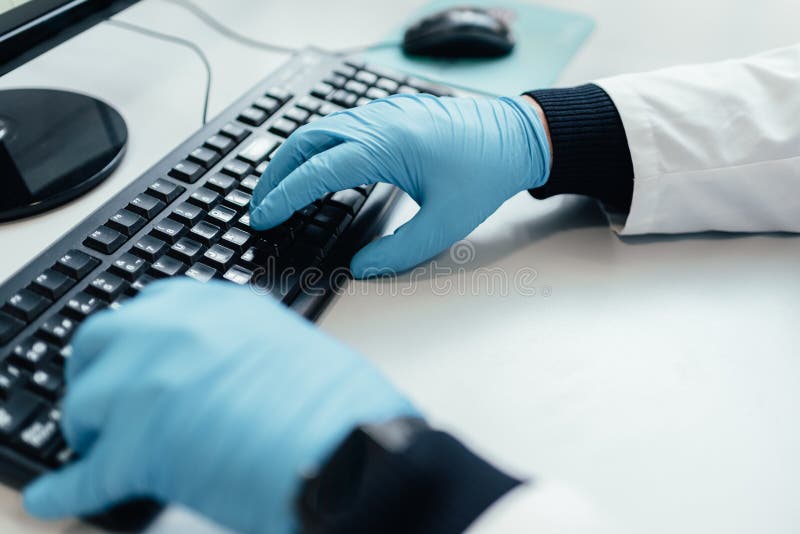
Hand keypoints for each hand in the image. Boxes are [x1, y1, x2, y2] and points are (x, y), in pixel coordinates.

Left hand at [23, 280, 415, 532]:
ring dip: (89, 428)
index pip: (155, 306)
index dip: (138, 339)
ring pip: (84, 403)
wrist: (350, 447)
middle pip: (101, 339)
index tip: (132, 355)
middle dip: (98, 370)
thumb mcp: (292, 348)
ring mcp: (149, 383)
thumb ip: (246, 349)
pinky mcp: (138, 445)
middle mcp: (176, 330)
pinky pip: (85, 474)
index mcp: (221, 305)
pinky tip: (57, 495)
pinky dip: (68, 488)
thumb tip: (223, 378)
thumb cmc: (340, 405)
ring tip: (100, 448)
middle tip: (106, 398)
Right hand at [249, 94, 550, 277]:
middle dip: (276, 174)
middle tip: (261, 207)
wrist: (516, 136)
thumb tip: (362, 267)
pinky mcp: (389, 115)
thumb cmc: (486, 172)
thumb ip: (400, 252)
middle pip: (306, 141)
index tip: (263, 216)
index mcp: (387, 144)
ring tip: (279, 191)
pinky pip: (338, 126)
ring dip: (292, 159)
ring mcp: (382, 113)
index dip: (285, 195)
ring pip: (319, 130)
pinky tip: (315, 170)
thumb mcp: (446, 224)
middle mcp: (377, 122)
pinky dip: (314, 148)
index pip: (318, 169)